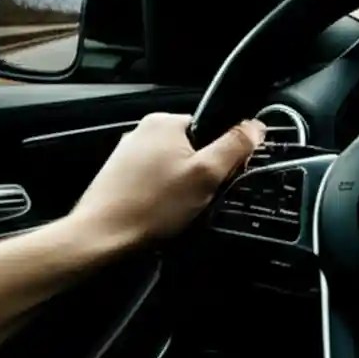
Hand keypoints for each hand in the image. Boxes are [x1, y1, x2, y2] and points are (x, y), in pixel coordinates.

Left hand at [70, 113, 264, 244]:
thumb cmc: (153, 205)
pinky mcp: (118, 175)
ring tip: (176, 208)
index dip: (222, 155)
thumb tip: (256, 126)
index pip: (211, 128)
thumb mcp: (206, 175)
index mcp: (164, 121)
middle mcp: (143, 130)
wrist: (101, 236)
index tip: (219, 179)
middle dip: (200, 174)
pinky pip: (153, 180)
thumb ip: (235, 146)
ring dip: (181, 186)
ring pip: (172, 166)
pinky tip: (159, 212)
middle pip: (192, 148)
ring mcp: (127, 153)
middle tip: (199, 198)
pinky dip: (161, 195)